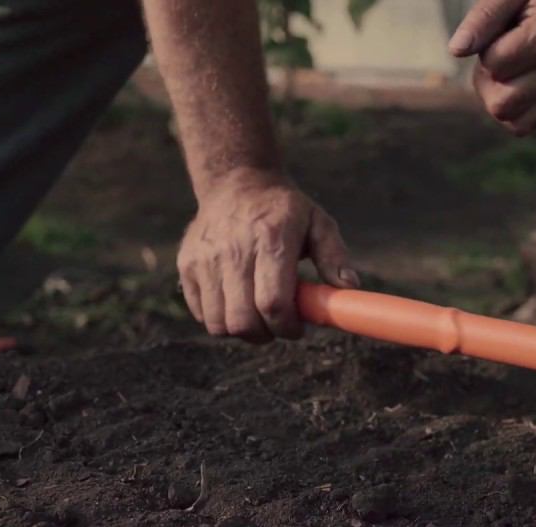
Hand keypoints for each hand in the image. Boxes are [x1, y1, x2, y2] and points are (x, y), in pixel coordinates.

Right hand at [177, 167, 359, 341]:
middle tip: (277, 325)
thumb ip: (334, 256)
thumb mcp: (318, 223)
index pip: (273, 303)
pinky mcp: (186, 264)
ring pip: (218, 324)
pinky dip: (220, 319)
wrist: (236, 182)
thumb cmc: (284, 209)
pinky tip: (236, 302)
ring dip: (242, 331)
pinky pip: (201, 314)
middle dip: (265, 335)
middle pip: (243, 320)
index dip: (287, 327)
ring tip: (257, 314)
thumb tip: (348, 288)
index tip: (297, 327)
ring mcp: (205, 258)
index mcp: (271, 237)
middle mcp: (233, 248)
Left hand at [449, 0, 535, 135]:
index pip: (496, 66)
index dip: (486, 50)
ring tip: (507, 67)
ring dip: (497, 95)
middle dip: (487, 80)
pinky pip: (524, 125)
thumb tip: (456, 50)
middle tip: (497, 53)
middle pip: (502, 103)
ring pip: (511, 120)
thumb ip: (484, 17)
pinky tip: (514, 82)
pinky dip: (511, 109)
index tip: (501, 32)